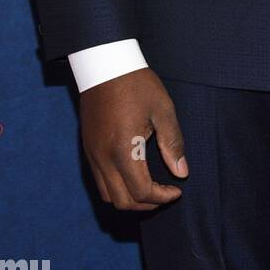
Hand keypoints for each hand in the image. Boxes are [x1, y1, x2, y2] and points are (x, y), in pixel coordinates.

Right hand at [79, 68, 186, 210]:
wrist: (104, 65)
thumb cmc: (137, 84)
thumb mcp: (163, 110)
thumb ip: (173, 143)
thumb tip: (181, 172)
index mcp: (123, 150)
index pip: (142, 191)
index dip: (162, 197)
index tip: (177, 190)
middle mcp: (104, 158)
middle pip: (122, 202)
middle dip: (146, 204)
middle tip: (165, 193)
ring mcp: (93, 155)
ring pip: (107, 196)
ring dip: (130, 199)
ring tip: (151, 188)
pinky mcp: (88, 149)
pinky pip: (99, 181)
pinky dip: (117, 188)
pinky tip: (133, 175)